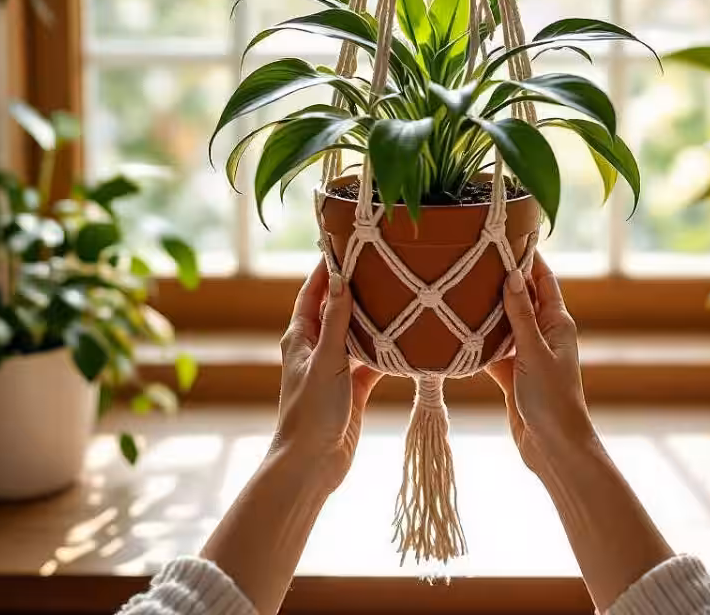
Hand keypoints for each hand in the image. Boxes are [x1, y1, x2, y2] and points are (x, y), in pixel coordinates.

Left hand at [272, 260, 382, 492]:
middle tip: (383, 264)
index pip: (313, 292)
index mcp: (300, 337)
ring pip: (357, 334)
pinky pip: (372, 362)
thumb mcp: (326, 361)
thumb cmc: (311, 412)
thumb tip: (340, 278)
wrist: (312, 465)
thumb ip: (336, 321)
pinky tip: (408, 340)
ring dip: (375, 318)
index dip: (327, 268)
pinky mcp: (352, 389)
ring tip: (400, 294)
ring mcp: (335, 368)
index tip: (346, 243)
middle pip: (337, 309)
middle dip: (357, 288)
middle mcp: (316, 348)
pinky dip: (387, 351)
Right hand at [488, 253, 673, 610]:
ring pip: (503, 322)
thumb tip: (510, 275)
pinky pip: (492, 348)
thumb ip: (520, 316)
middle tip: (472, 256)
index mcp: (558, 323)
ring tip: (458, 285)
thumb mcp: (533, 353)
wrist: (553, 449)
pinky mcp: (512, 374)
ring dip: (484, 308)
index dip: (526, 256)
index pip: (541, 279)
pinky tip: (455, 330)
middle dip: (499, 278)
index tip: (506, 234)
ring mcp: (527, 353)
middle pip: (520, 297)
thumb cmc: (552, 400)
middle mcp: (544, 334)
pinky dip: (477, 340)